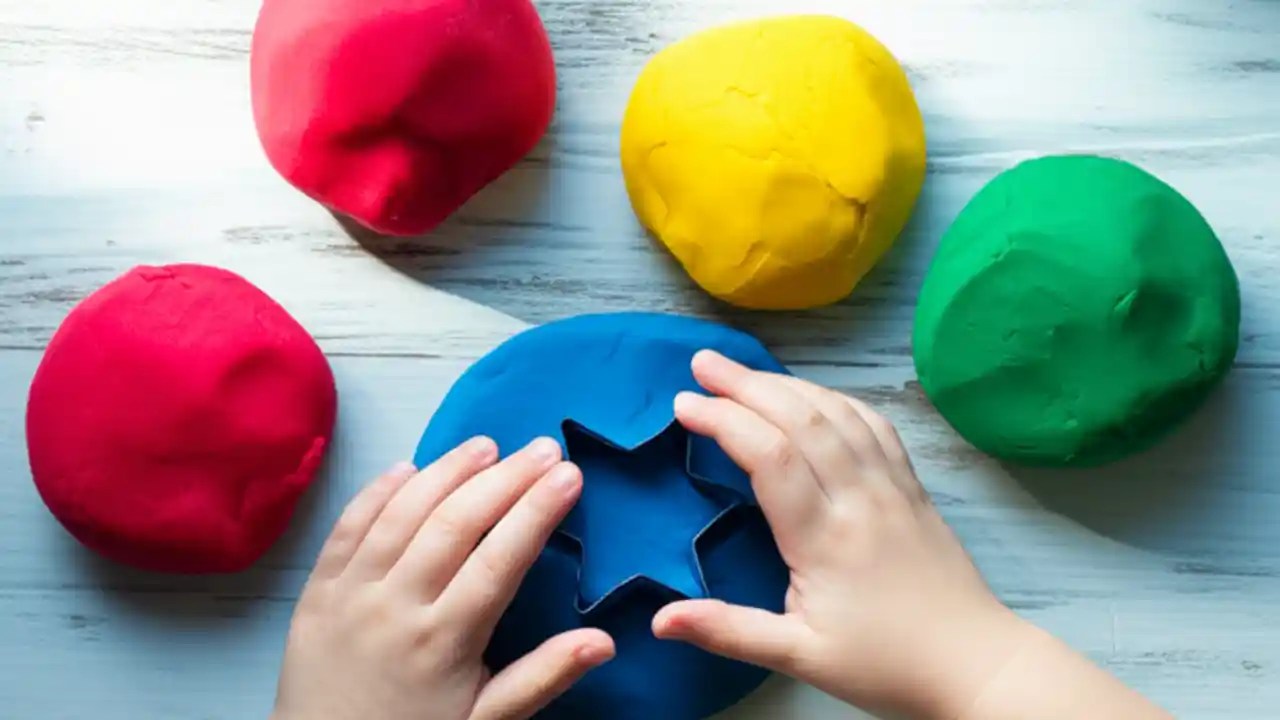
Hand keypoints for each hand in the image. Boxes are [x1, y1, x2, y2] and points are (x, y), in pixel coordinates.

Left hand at [273, 437, 614, 719]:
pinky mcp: (317, 590)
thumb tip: (603, 641)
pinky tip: (409, 467)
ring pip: (403, 513)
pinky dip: (378, 491)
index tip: (569, 475)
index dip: (537, 511)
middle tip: (543, 447)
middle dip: (506, 478)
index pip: (499, 559)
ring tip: (487, 446)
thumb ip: (541, 677)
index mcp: (443, 642)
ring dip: (447, 471)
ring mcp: (351, 594)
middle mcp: (396, 607)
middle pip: (455, 524)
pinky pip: (348, 526)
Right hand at [654, 350, 1028, 718]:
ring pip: (838, 413)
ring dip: (788, 383)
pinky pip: (874, 425)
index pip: (770, 457)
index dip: (724, 421)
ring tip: (746, 371)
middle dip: (747, 384)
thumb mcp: (800, 658)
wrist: (975, 666)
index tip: (683, 405)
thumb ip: (729, 632)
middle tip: (702, 363)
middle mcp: (860, 498)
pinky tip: (815, 394)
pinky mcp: (914, 488)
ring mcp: (892, 487)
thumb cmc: (885, 666)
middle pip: (801, 419)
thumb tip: (660, 620)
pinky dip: (836, 398)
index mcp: (825, 538)